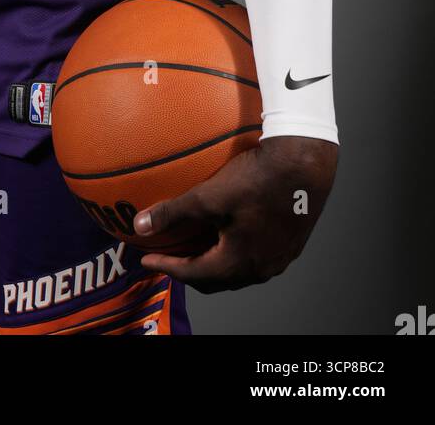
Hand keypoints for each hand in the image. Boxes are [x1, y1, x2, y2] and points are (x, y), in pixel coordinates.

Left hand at [134, 135, 338, 292]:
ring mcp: (278, 258)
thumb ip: (173, 212)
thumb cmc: (257, 179)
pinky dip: (232, 251)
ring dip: (212, 262)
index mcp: (238, 263)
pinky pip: (254, 256)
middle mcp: (260, 268)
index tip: (147, 259)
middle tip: (169, 256)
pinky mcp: (289, 243)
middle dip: (189, 269)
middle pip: (216, 279)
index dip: (167, 267)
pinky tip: (227, 230)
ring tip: (194, 245)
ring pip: (237, 270)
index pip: (194, 275)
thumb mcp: (208, 196)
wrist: (304, 164)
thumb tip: (139, 225)